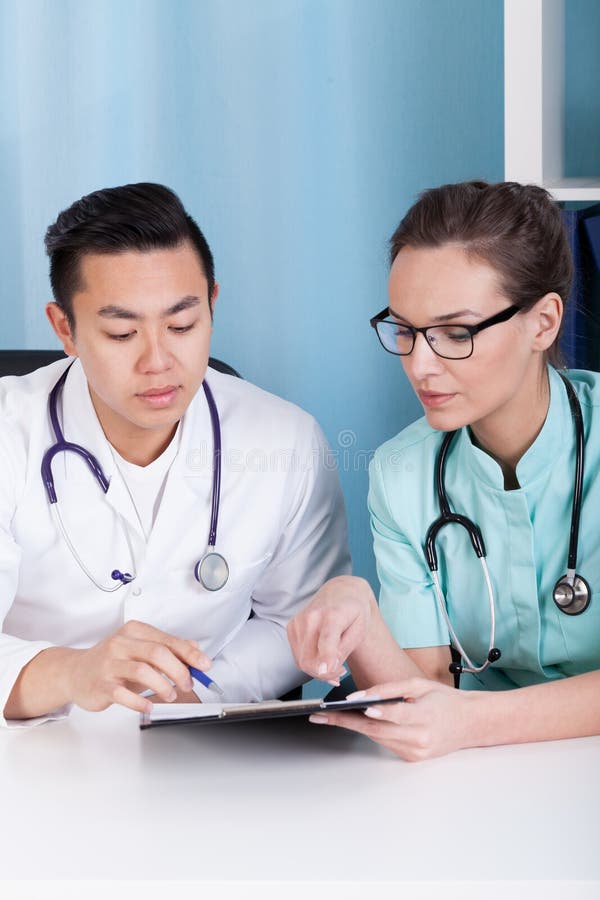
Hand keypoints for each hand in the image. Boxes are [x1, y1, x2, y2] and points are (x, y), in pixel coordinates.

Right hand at [65, 620, 210, 713]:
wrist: (74, 672)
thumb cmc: (111, 661)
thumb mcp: (140, 649)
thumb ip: (167, 648)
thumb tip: (194, 650)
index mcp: (134, 631)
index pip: (168, 641)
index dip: (190, 654)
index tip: (204, 666)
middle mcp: (121, 644)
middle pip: (158, 653)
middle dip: (179, 671)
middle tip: (187, 684)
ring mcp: (109, 664)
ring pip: (143, 671)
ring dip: (162, 686)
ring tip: (170, 695)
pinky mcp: (100, 684)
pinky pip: (123, 694)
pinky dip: (140, 702)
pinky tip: (148, 706)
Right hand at [287, 576, 374, 683]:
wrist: (340, 591)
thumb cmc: (353, 612)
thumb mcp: (359, 630)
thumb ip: (344, 649)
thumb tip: (328, 668)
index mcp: (333, 615)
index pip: (326, 639)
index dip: (326, 657)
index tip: (326, 670)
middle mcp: (311, 617)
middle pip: (310, 659)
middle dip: (325, 674)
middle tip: (340, 673)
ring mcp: (298, 621)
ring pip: (302, 661)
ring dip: (317, 670)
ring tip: (334, 664)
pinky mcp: (291, 626)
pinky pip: (298, 656)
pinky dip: (310, 662)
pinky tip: (322, 657)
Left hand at [308, 678, 478, 760]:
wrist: (469, 723)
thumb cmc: (444, 700)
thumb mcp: (420, 685)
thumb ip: (392, 689)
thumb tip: (363, 696)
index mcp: (425, 717)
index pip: (395, 714)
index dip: (373, 710)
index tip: (352, 705)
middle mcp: (420, 739)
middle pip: (377, 730)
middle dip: (346, 722)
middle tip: (321, 716)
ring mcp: (415, 752)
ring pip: (377, 738)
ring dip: (353, 727)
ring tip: (330, 716)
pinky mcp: (412, 759)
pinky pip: (385, 743)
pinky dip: (371, 731)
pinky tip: (356, 722)